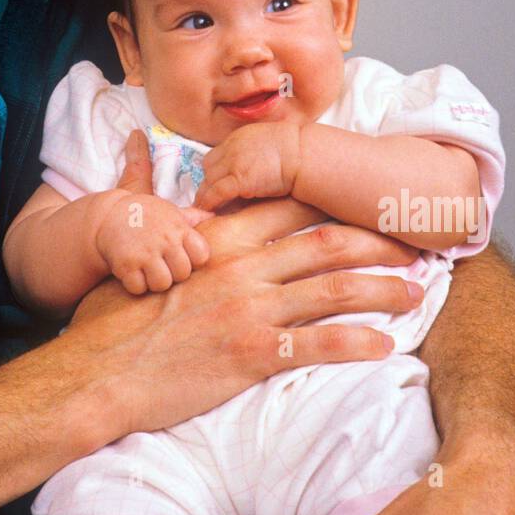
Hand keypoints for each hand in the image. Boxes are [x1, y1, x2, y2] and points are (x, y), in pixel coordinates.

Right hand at [69, 131, 424, 437]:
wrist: (99, 372)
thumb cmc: (111, 315)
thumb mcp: (130, 241)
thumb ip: (142, 190)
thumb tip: (134, 143)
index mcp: (220, 239)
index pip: (291, 207)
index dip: (336, 204)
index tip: (366, 207)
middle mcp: (243, 267)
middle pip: (327, 243)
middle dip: (377, 242)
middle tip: (412, 246)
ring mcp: (251, 309)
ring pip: (334, 289)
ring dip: (381, 289)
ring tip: (415, 292)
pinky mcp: (253, 354)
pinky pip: (318, 345)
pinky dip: (357, 343)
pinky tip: (385, 346)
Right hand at [96, 190, 210, 294]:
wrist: (109, 215)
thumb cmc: (145, 215)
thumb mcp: (169, 211)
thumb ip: (192, 217)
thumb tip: (215, 215)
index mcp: (178, 228)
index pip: (201, 255)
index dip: (194, 260)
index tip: (183, 256)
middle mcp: (164, 240)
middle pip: (182, 273)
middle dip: (174, 274)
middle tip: (162, 265)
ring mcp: (145, 252)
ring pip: (162, 284)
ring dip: (154, 282)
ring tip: (148, 271)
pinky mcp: (125, 264)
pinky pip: (138, 288)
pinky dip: (135, 285)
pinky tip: (133, 272)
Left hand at [195, 121, 304, 210]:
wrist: (305, 154)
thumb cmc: (298, 151)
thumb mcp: (271, 143)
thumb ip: (256, 151)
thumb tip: (255, 167)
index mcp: (240, 138)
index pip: (216, 155)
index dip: (215, 171)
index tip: (215, 182)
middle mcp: (232, 148)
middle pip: (208, 167)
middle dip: (208, 182)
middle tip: (209, 196)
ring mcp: (233, 163)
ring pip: (208, 181)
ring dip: (206, 194)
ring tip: (205, 208)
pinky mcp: (238, 180)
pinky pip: (216, 193)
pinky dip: (209, 202)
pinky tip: (208, 211)